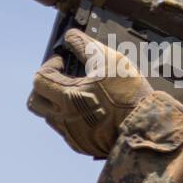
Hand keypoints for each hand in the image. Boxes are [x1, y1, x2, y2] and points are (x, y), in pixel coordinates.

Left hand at [28, 28, 153, 158]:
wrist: (148, 128)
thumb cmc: (131, 95)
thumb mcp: (111, 61)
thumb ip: (86, 45)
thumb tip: (70, 36)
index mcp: (68, 97)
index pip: (40, 78)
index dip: (49, 65)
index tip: (62, 62)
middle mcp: (64, 118)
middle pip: (34, 101)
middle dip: (43, 87)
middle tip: (59, 80)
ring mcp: (72, 134)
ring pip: (50, 117)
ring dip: (57, 104)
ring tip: (77, 96)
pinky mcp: (82, 146)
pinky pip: (67, 131)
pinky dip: (72, 119)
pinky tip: (90, 112)